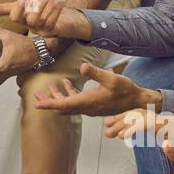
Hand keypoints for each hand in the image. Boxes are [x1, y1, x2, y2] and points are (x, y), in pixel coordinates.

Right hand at [0, 0, 89, 39]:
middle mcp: (26, 22)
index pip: (4, 11)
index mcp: (21, 12)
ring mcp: (37, 29)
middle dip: (21, 5)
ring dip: (41, 5)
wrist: (67, 18)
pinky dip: (54, 10)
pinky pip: (49, 21)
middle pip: (16, 17)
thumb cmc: (49, 5)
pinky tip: (59, 2)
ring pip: (34, 19)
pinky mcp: (49, 32)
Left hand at [32, 62, 160, 118]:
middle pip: (62, 106)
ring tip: (48, 88)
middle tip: (36, 96)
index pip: (63, 104)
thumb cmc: (126, 90)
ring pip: (69, 104)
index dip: (49, 104)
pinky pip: (77, 101)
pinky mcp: (95, 105)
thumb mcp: (111, 78)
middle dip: (49, 101)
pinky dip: (69, 94)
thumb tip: (81, 66)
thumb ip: (95, 72)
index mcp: (88, 102)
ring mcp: (91, 108)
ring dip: (58, 97)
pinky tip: (67, 83)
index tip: (36, 104)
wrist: (138, 101)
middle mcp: (87, 108)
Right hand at [104, 107, 173, 164]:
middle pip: (139, 115)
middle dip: (122, 123)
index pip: (147, 122)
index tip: (122, 136)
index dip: (134, 128)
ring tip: (106, 127)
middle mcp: (163, 119)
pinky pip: (139, 118)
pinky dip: (126, 120)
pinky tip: (115, 125)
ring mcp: (159, 120)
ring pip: (137, 115)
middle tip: (107, 132)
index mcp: (171, 125)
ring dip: (120, 119)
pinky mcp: (156, 124)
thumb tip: (166, 145)